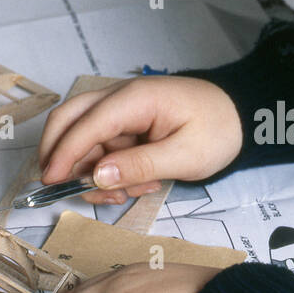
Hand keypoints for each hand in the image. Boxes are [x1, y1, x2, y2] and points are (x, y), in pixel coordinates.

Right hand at [37, 76, 241, 206]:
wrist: (242, 117)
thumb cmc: (219, 130)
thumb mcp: (185, 155)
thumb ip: (140, 166)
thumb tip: (97, 176)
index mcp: (135, 98)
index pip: (87, 123)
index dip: (64, 153)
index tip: (51, 181)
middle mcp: (121, 98)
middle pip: (70, 120)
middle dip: (60, 155)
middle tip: (65, 189)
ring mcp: (122, 110)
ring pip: (84, 138)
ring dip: (92, 170)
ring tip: (123, 194)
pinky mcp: (127, 124)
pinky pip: (103, 147)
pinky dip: (109, 170)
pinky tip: (135, 185)